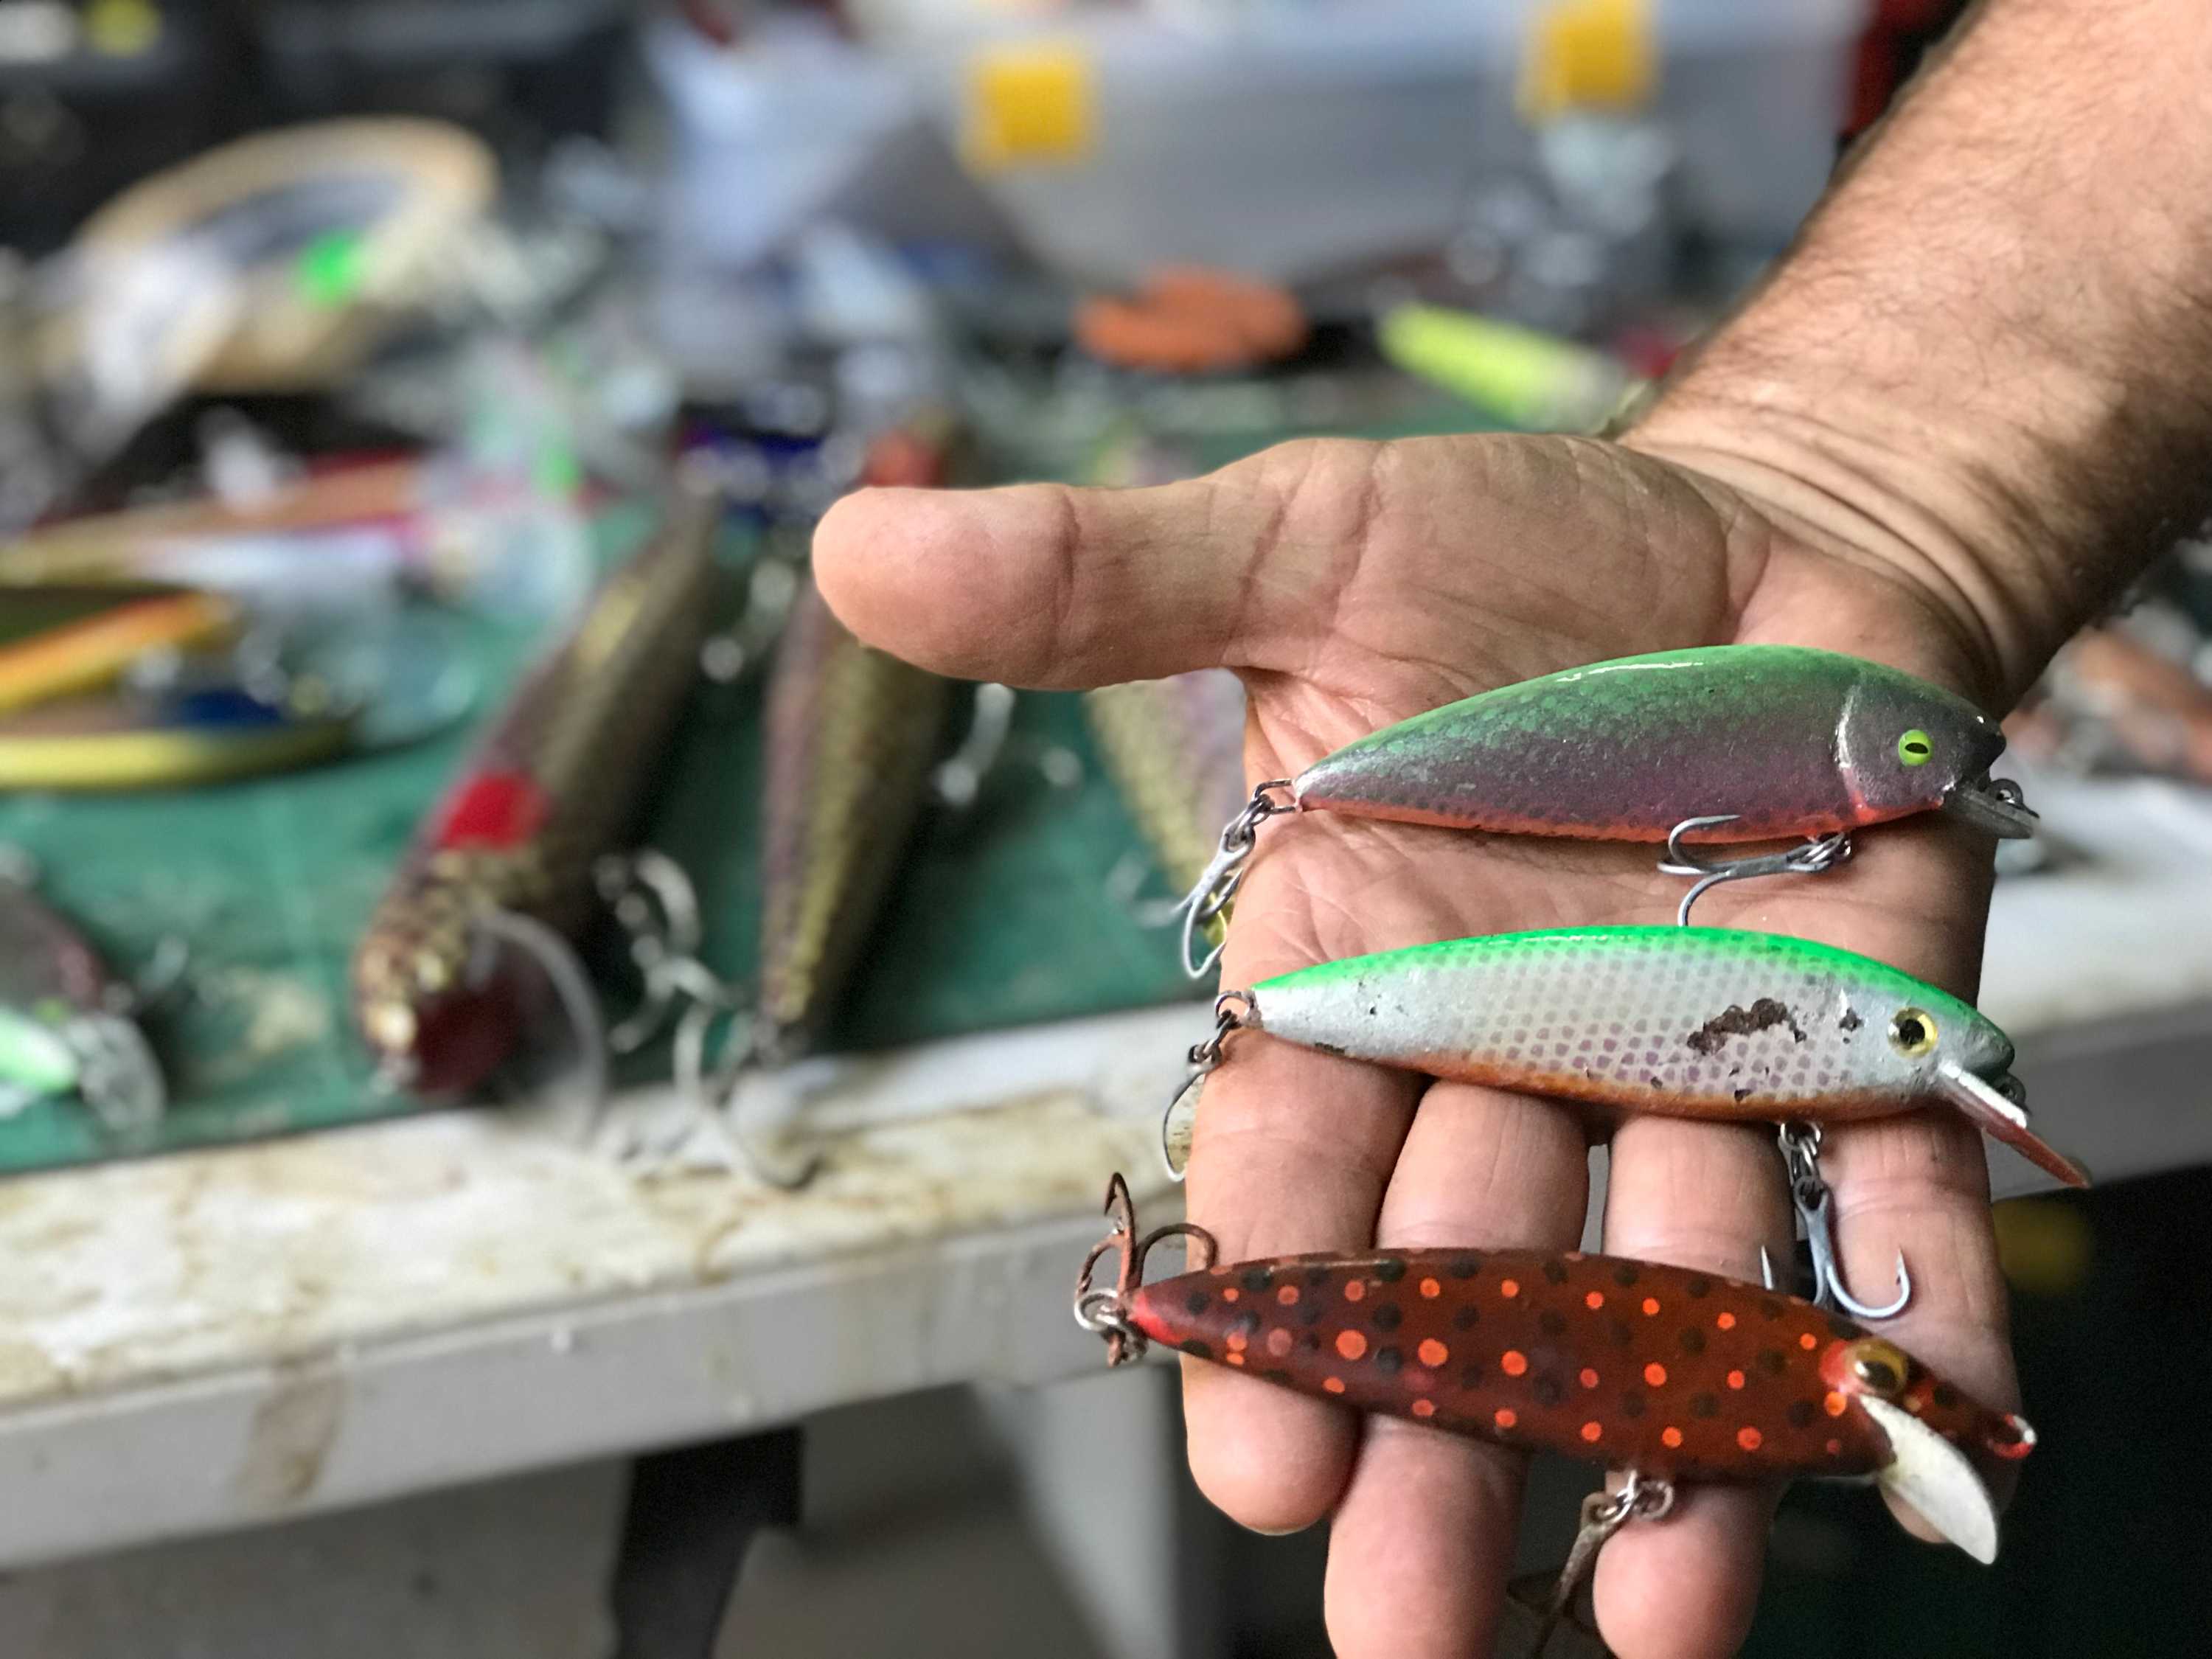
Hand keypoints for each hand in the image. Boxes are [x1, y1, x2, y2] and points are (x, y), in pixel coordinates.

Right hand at [816, 430, 2023, 1657]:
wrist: (1768, 536)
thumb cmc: (1518, 559)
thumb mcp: (1298, 552)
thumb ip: (1097, 588)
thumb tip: (859, 551)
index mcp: (1348, 979)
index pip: (1288, 1173)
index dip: (1269, 1310)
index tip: (1258, 1461)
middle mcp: (1506, 1061)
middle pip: (1458, 1282)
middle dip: (1435, 1443)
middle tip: (1404, 1615)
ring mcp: (1690, 1070)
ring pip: (1665, 1281)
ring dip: (1667, 1438)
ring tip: (1655, 1610)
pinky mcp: (1869, 1045)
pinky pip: (1888, 1196)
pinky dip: (1911, 1303)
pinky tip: (1911, 1422)